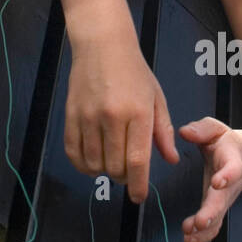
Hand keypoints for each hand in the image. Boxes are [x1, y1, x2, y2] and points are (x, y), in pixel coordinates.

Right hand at [64, 29, 178, 203]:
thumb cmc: (134, 71)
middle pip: (115, 167)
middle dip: (123, 178)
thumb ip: (163, 131)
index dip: (138, 185)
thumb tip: (169, 160)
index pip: (137, 161)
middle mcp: (112, 117)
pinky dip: (82, 165)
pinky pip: (73, 152)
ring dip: (103, 171)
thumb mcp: (156, 97)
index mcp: (138, 113)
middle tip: (128, 172)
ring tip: (111, 161)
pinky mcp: (71, 115)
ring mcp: (88, 116)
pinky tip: (91, 161)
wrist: (102, 44)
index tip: (139, 197)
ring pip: (94, 163)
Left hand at [178, 118, 241, 241]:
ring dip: (205, 229)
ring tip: (188, 234)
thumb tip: (184, 132)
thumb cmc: (228, 143)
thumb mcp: (216, 129)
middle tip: (200, 222)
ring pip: (219, 218)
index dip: (227, 176)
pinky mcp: (219, 208)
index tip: (218, 182)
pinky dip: (202, 235)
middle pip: (224, 201)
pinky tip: (187, 238)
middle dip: (212, 212)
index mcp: (233, 161)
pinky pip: (214, 226)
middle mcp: (231, 185)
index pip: (234, 169)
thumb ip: (201, 129)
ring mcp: (226, 199)